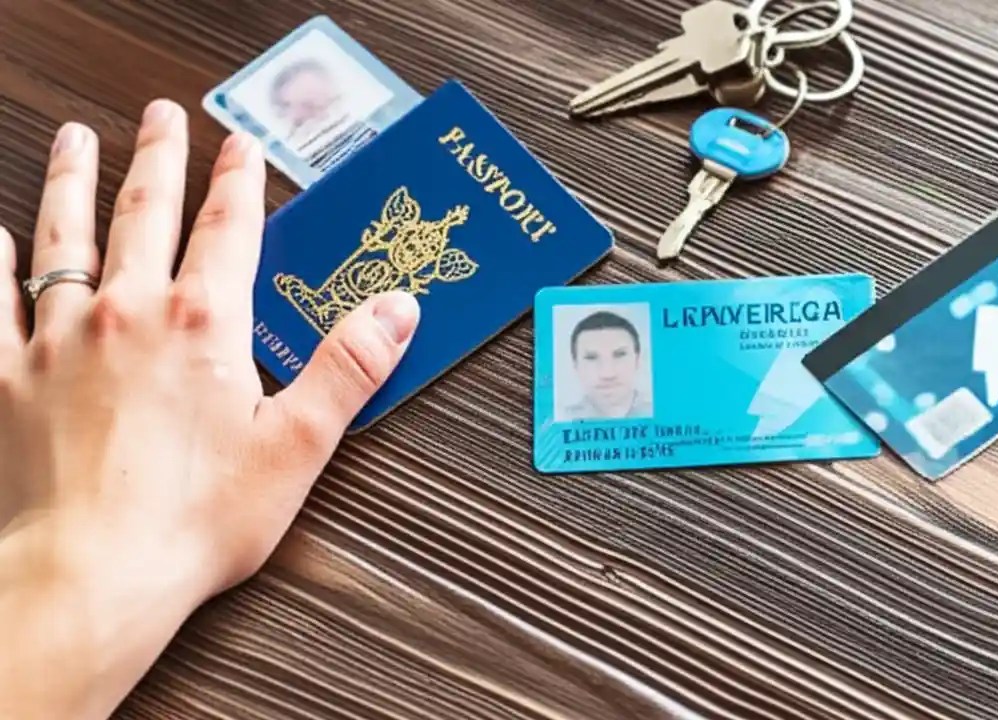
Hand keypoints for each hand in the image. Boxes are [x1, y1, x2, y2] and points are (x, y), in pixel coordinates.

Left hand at [0, 100, 417, 717]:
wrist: (94, 574)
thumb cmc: (196, 518)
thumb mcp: (298, 443)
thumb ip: (348, 367)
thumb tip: (396, 308)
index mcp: (203, 323)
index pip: (228, 227)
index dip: (238, 179)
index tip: (241, 144)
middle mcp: (128, 313)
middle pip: (144, 212)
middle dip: (158, 158)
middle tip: (161, 115)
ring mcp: (60, 340)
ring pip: (65, 238)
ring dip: (74, 182)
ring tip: (78, 140)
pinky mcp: (10, 379)